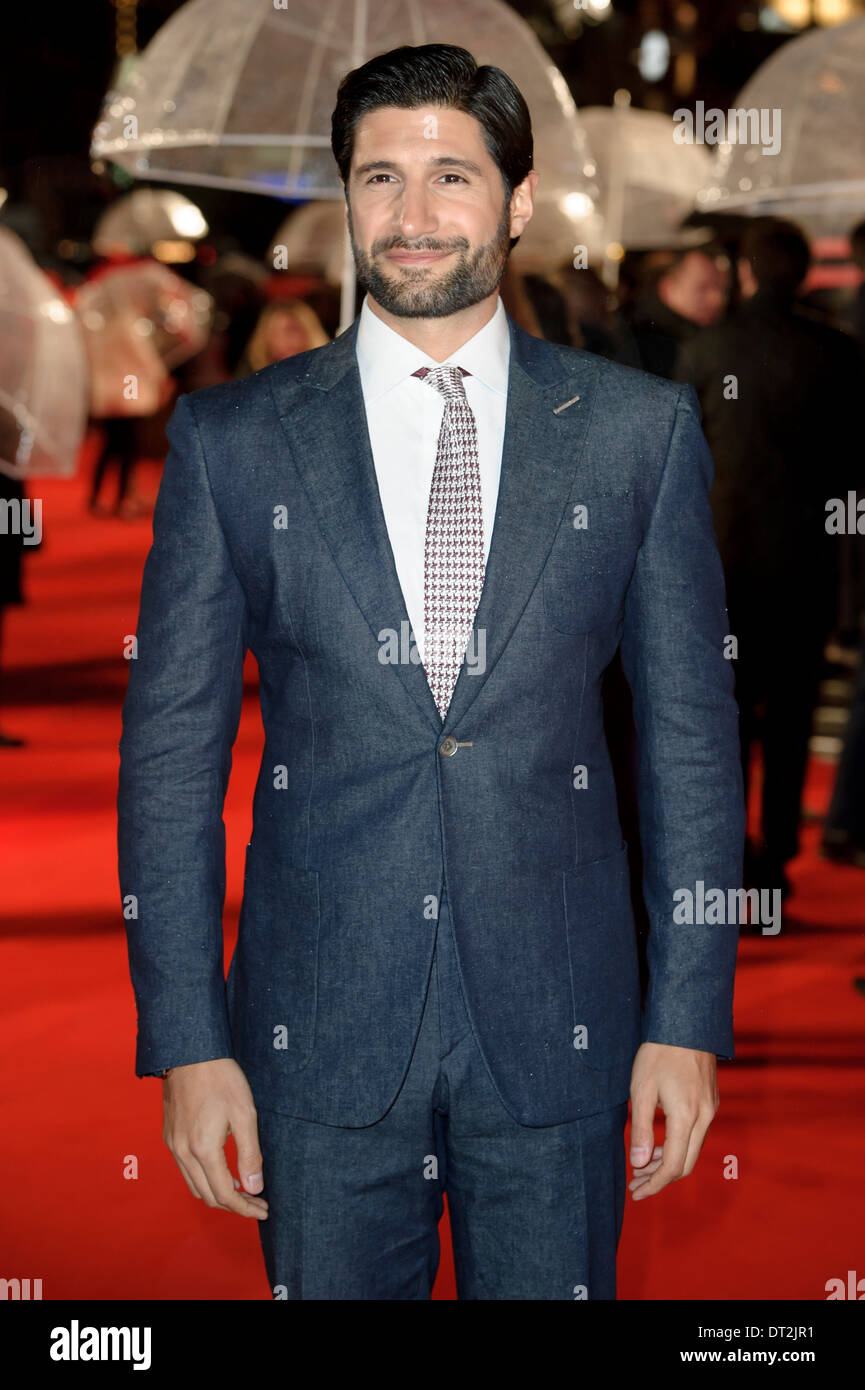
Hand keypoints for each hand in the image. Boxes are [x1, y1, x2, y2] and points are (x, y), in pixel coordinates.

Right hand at [162, 1058, 267, 1218]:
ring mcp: (173, 1146)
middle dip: (234, 1205)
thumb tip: (255, 1187)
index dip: (246, 1208)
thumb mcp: (245, 1114)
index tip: (264, 1210)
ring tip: (242, 1189)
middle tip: (258, 1201)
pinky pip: (186, 1171)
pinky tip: (221, 1169)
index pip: (225, 1195)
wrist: (189, 1052)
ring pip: (194, 1186)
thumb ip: (250, 1154)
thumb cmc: (221, 1079)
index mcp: (203, 1150)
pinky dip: (204, 1179)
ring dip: (217, 1194)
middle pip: (208, 1196)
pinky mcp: (169, 1136)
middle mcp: (183, 1153)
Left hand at [627, 1042, 718, 1201]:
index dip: (654, 1184)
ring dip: (669, 1162)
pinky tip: (660, 1143)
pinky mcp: (711, 1101)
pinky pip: (697, 1134)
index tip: (636, 1192)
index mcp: (686, 1116)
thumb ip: (642, 1130)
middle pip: (686, 1164)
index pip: (674, 1166)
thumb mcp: (641, 1089)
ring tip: (642, 1165)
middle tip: (635, 1181)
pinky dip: (678, 1145)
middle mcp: (705, 1117)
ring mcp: (711, 1109)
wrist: (687, 1022)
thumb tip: (639, 1165)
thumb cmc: (658, 1053)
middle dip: (660, 1178)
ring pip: (692, 1149)